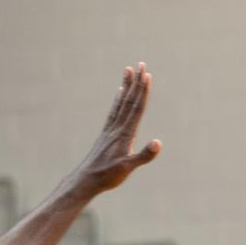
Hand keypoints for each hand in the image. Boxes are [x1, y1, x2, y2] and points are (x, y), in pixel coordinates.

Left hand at [73, 64, 162, 195]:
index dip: (142, 92)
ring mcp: (111, 129)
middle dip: (136, 82)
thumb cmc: (108, 175)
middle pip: (129, 100)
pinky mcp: (107, 134)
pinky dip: (118, 100)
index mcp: (125, 134)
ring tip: (128, 71)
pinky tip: (119, 92)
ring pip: (121, 103)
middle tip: (140, 64)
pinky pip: (114, 112)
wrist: (87, 179)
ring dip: (126, 86)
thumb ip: (143, 156)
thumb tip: (158, 143)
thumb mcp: (128, 168)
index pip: (136, 108)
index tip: (146, 75)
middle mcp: (117, 127)